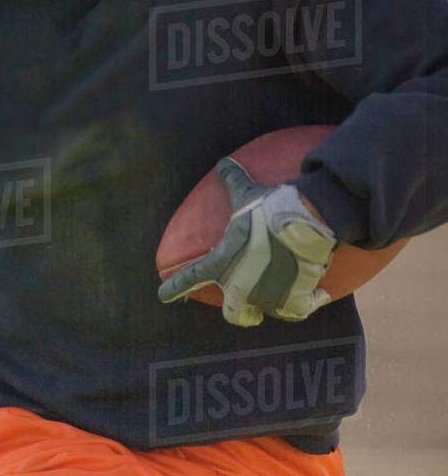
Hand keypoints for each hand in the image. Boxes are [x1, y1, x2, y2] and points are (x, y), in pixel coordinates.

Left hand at [157, 158, 337, 326]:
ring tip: (281, 291)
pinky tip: (314, 294)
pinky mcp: (293, 303)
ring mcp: (266, 299)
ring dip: (271, 304)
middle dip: (238, 312)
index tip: (162, 296)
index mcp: (221, 265)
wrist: (305, 224)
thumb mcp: (246, 195)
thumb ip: (232, 181)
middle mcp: (240, 288)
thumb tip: (223, 162)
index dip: (174, 288)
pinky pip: (297, 311)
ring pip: (265, 311)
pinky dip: (306, 303)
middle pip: (233, 313)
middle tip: (244, 307)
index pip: (189, 278)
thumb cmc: (270, 210)